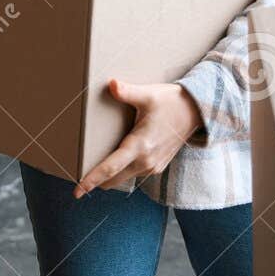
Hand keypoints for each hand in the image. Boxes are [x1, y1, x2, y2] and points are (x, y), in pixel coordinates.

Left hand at [73, 78, 203, 197]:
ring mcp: (153, 166)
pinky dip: (120, 173)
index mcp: (140, 146)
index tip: (76, 191)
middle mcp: (146, 161)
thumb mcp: (149, 95)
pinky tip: (113, 165)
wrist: (198, 112)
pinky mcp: (157, 166)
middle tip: (76, 180)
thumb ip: (128, 92)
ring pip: (123, 178)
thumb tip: (111, 84)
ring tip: (91, 172)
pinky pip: (133, 174)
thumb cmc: (172, 102)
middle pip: (113, 178)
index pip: (110, 168)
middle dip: (95, 181)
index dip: (91, 180)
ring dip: (108, 177)